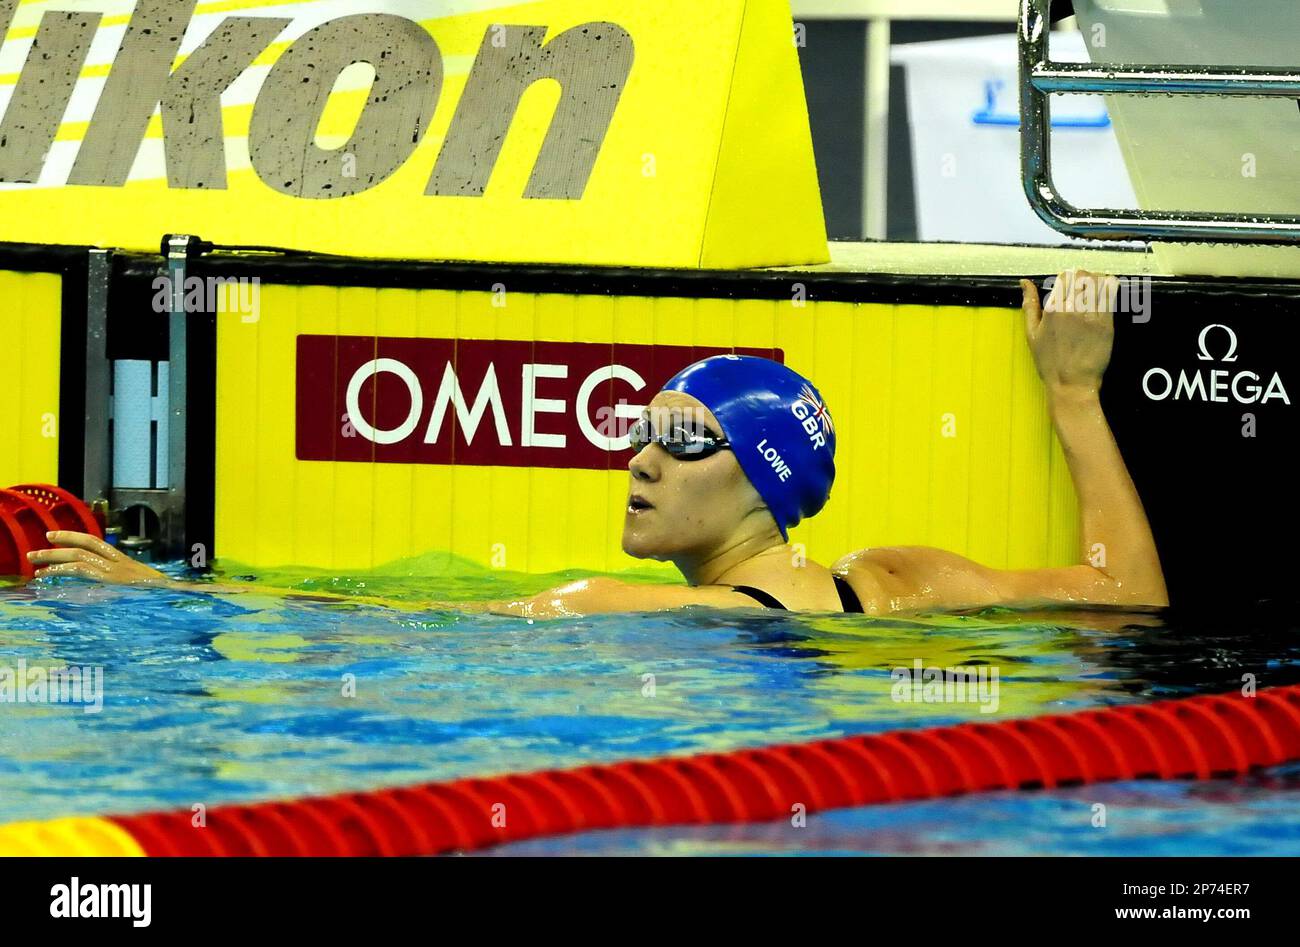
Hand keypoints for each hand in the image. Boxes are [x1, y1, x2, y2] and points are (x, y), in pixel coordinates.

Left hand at [27, 530, 173, 586]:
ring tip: (35, 564)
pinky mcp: (114, 582)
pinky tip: (49, 577)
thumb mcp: (148, 592)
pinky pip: (84, 572)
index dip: (75, 537)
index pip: (97, 544)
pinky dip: (64, 572)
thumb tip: (115, 594)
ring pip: (80, 558)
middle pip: (86, 545)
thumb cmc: (168, 599)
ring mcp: (116, 572)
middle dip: (60, 544)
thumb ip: (130, 591)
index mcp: (126, 564)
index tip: (55, 537)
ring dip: (54, 559)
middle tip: (38, 549)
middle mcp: (119, 564)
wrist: (181, 598)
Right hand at [1020, 269, 1116, 393]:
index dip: (1067, 279)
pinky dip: (1109, 288)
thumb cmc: (1050, 362)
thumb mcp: (1031, 333)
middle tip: (1081, 289)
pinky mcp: (1107, 323)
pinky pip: (1111, 294)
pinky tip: (1104, 294)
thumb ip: (1029, 305)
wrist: (1072, 384)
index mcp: (1052, 310)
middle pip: (1082, 275)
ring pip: (1098, 281)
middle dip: (1082, 278)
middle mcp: (1072, 309)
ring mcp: (1091, 316)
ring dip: (1096, 281)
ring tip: (1093, 291)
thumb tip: (1024, 283)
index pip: (1065, 276)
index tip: (1067, 288)